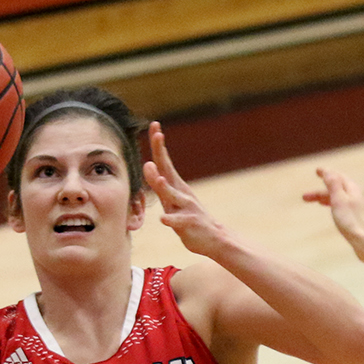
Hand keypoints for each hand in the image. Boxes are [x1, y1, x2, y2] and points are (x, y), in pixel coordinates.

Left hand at [143, 122, 229, 257]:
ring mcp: (186, 207)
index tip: (154, 125)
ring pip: (172, 195)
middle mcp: (181, 192)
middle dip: (161, 153)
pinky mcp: (189, 224)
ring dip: (163, 185)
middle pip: (168, 170)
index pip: (164, 161)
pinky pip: (179, 222)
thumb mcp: (173, 199)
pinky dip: (171, 220)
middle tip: (157, 135)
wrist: (215, 238)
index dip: (158, 145)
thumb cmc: (189, 217)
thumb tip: (148, 164)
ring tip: (156, 176)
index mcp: (176, 186)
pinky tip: (164, 219)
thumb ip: (160, 184)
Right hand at [301, 167, 363, 250]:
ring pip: (341, 198)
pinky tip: (334, 212)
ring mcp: (360, 207)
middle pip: (338, 189)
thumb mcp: (339, 200)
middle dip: (321, 191)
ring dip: (327, 199)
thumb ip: (333, 185)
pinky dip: (336, 206)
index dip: (327, 173)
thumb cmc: (351, 221)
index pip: (338, 176)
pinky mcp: (360, 218)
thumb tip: (329, 172)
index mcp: (354, 189)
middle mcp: (358, 196)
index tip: (317, 171)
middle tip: (304, 197)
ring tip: (317, 203)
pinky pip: (345, 207)